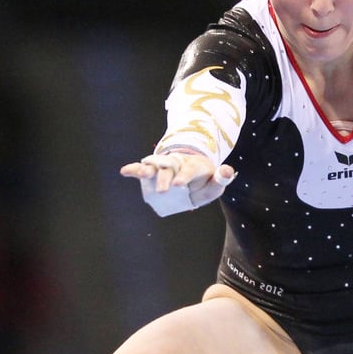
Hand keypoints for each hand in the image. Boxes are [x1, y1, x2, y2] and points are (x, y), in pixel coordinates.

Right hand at [120, 151, 235, 216]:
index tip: (178, 184)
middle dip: (165, 178)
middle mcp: (177, 163)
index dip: (184, 176)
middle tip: (162, 190)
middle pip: (169, 169)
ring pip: (155, 166)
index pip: (189, 170)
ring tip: (142, 174)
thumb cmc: (203, 181)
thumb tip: (228, 170)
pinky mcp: (154, 170)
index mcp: (193, 165)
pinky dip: (133, 169)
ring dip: (148, 169)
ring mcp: (164, 166)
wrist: (191, 173)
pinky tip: (124, 171)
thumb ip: (222, 178)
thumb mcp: (215, 183)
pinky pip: (142, 169)